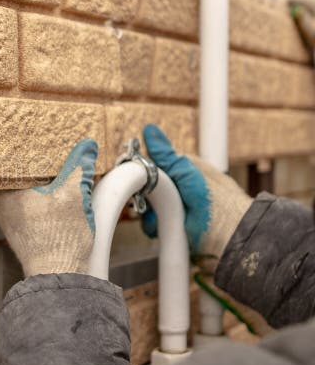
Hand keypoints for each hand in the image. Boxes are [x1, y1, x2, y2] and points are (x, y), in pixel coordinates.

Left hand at [0, 139, 97, 277]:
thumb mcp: (75, 196)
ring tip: (66, 167)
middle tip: (62, 148)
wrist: (58, 276)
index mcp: (4, 190)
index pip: (16, 157)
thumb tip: (87, 146)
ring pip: (29, 186)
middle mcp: (0, 201)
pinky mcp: (20, 225)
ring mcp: (8, 214)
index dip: (36, 145)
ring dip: (48, 179)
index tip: (50, 136)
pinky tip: (62, 189)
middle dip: (45, 162)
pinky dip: (46, 194)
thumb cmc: (60, 240)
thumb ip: (79, 166)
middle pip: (24, 171)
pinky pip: (32, 200)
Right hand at [141, 124, 250, 266]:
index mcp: (184, 169)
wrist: (229, 235)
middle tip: (150, 197)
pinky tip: (162, 226)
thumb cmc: (217, 200)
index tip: (135, 173)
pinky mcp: (172, 226)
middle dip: (145, 193)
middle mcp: (179, 187)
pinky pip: (151, 223)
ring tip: (162, 213)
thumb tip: (150, 130)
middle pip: (147, 186)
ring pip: (147, 205)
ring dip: (149, 211)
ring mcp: (175, 207)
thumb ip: (165, 154)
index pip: (153, 164)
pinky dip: (153, 225)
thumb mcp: (187, 171)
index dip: (142, 169)